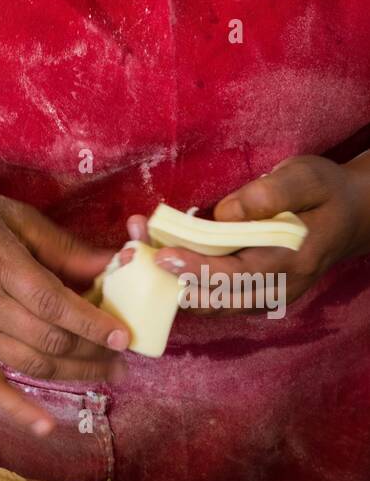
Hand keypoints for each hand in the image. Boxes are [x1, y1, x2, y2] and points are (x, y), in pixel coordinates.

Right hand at [0, 181, 128, 434]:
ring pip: (29, 363)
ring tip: (107, 374)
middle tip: (123, 355)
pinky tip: (47, 426)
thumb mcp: (12, 216)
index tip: (123, 336)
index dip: (92, 324)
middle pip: (48, 338)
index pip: (53, 304)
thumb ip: (61, 246)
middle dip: (93, 352)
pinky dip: (17, 409)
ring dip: (74, 375)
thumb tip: (110, 265)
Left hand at [142, 155, 369, 313]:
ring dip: (172, 284)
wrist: (352, 215)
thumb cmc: (326, 190)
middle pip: (218, 297)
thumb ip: (270, 193)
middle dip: (171, 279)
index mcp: (294, 259)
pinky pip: (217, 298)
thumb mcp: (306, 176)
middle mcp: (280, 287)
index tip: (162, 256)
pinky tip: (157, 260)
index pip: (238, 273)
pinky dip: (185, 284)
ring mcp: (268, 295)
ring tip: (136, 253)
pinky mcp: (257, 293)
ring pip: (213, 303)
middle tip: (132, 254)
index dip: (197, 269)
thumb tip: (224, 214)